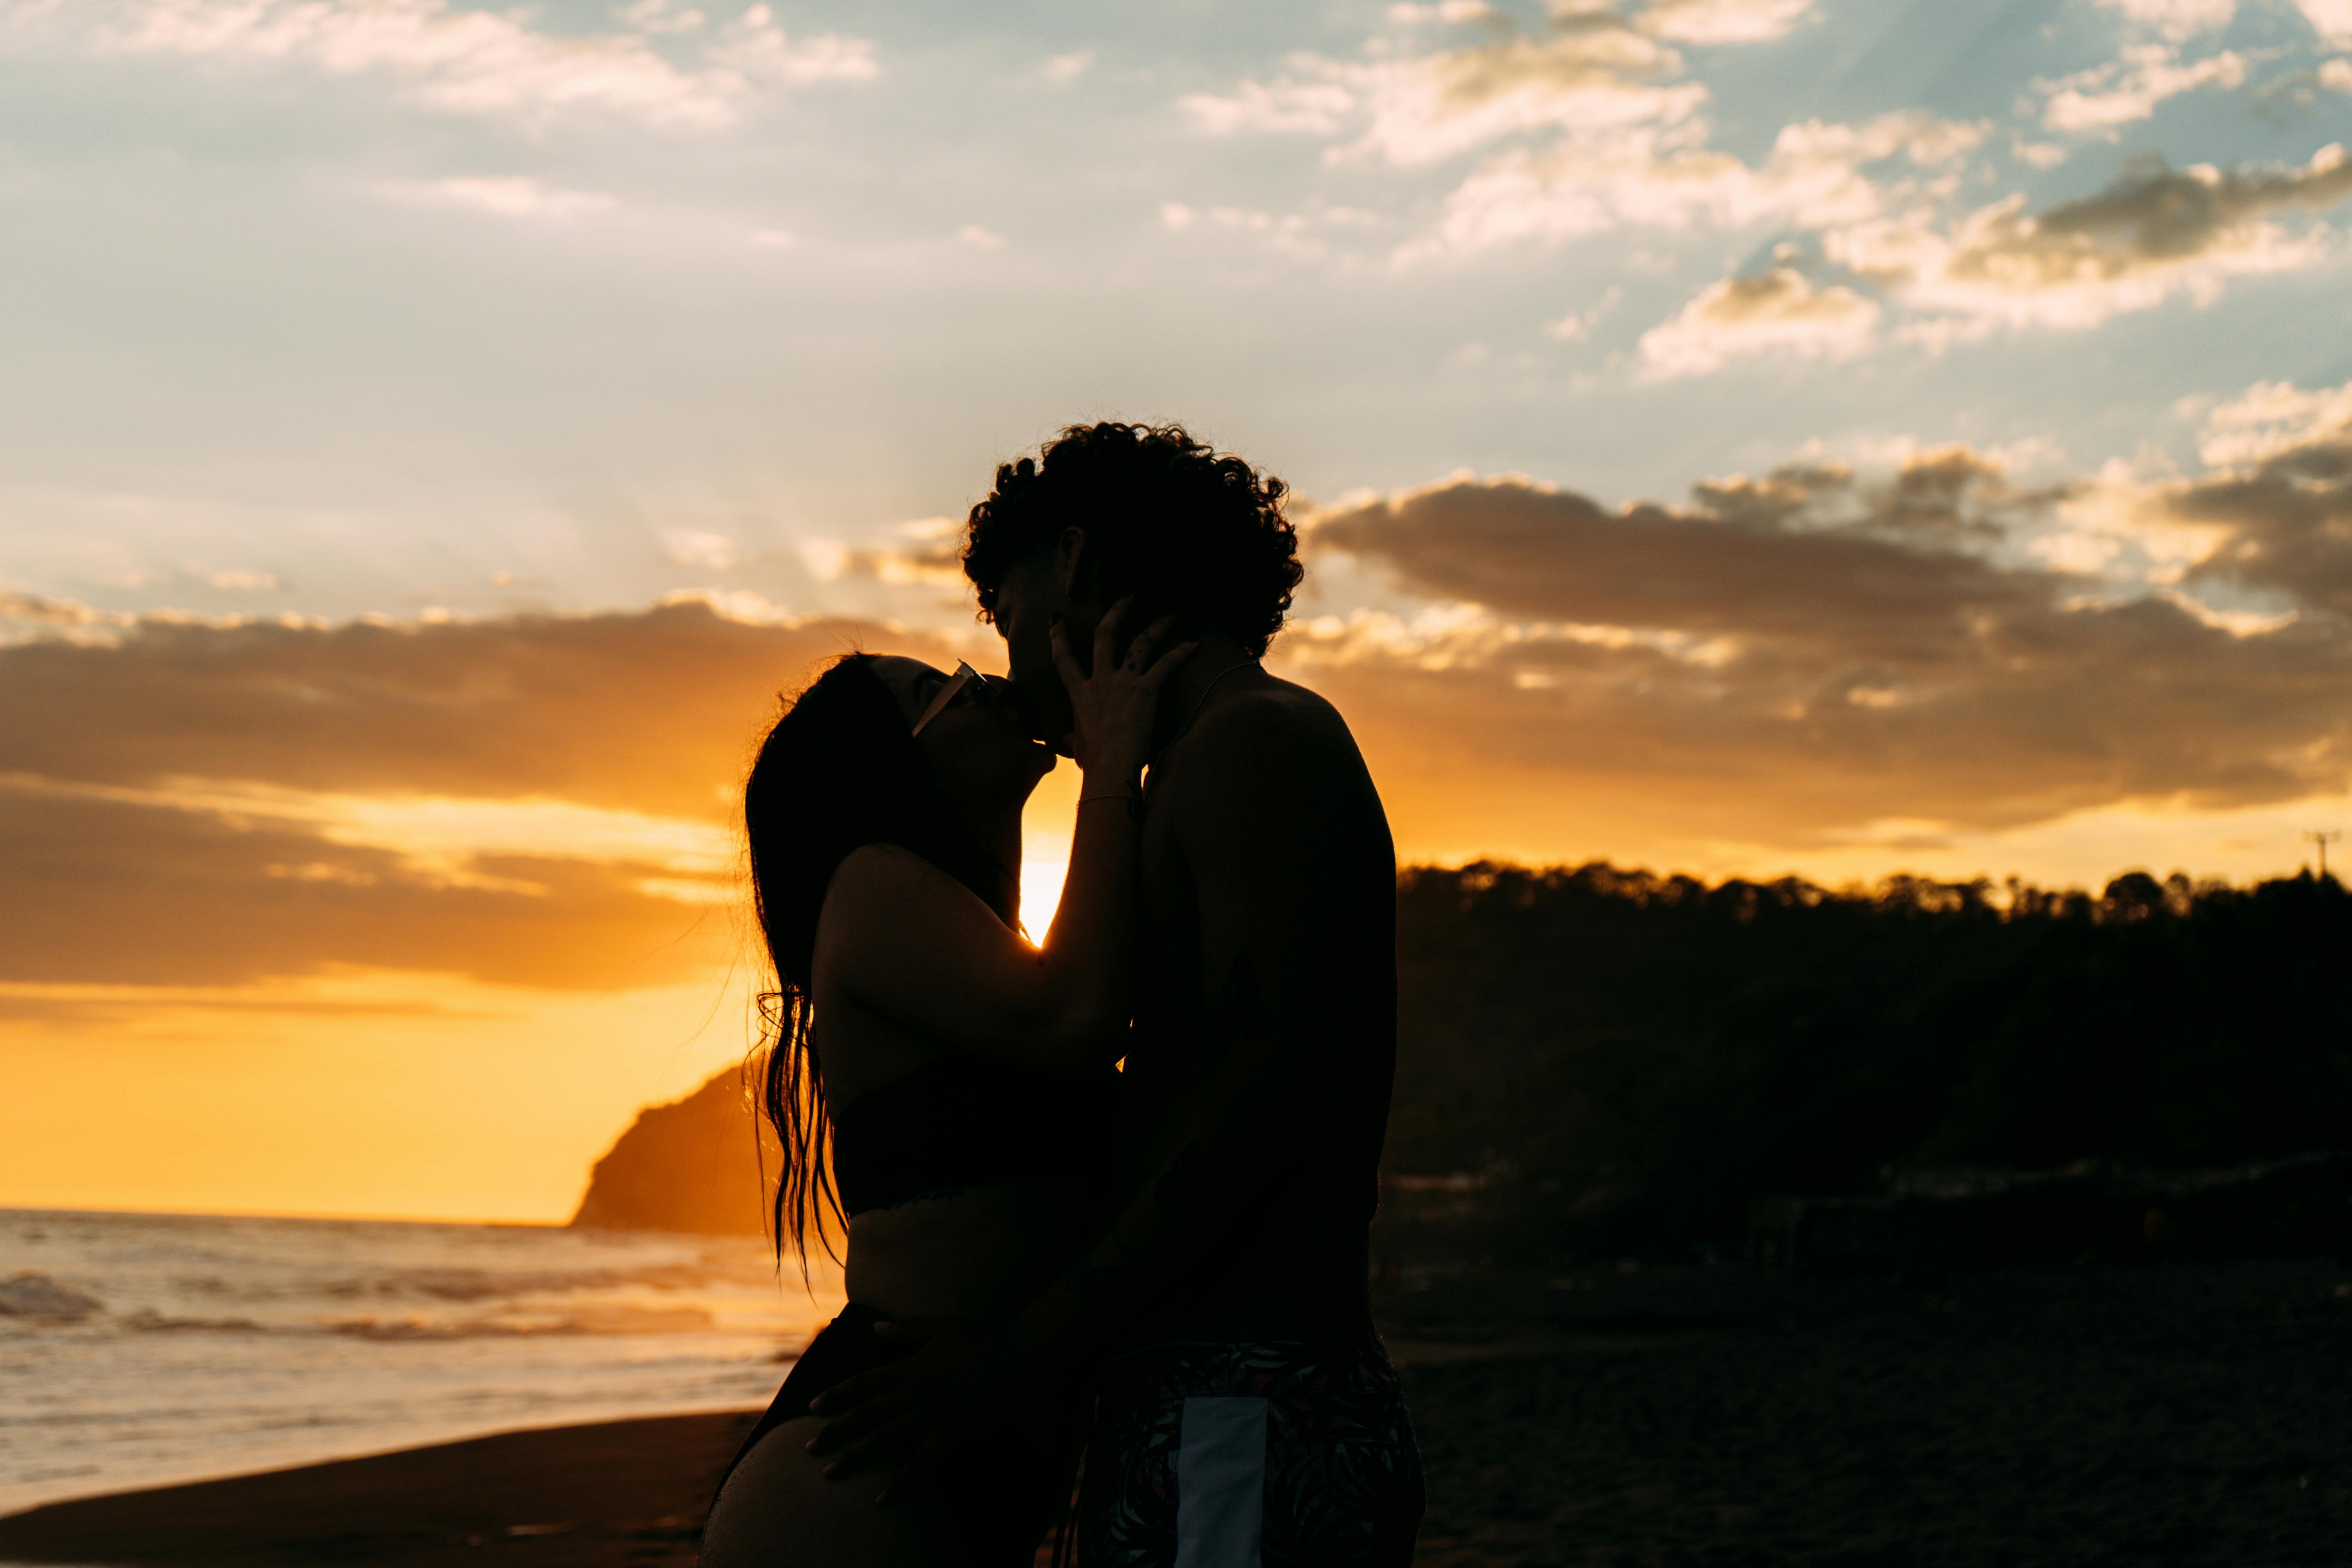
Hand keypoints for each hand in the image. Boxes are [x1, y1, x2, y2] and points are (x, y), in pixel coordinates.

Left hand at [804, 1318, 1027, 1504]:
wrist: (1017, 1352)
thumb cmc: (982, 1337)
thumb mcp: (940, 1327)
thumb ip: (906, 1330)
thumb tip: (875, 1328)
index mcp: (909, 1367)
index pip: (862, 1383)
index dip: (836, 1395)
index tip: (812, 1407)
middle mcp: (912, 1392)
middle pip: (864, 1414)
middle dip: (834, 1432)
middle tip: (808, 1449)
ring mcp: (929, 1414)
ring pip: (882, 1438)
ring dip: (853, 1457)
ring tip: (830, 1473)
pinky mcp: (949, 1433)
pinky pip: (917, 1463)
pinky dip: (897, 1482)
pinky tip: (881, 1499)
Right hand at [1052, 598, 1194, 781]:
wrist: (1111, 769)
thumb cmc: (1095, 764)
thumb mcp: (1078, 747)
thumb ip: (1072, 737)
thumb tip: (1064, 741)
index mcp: (1081, 695)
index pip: (1064, 659)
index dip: (1058, 637)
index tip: (1056, 619)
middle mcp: (1100, 682)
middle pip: (1105, 636)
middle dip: (1117, 613)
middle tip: (1129, 597)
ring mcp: (1123, 683)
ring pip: (1140, 643)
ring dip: (1157, 626)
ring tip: (1171, 614)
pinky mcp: (1145, 690)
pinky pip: (1166, 664)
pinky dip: (1182, 652)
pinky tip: (1195, 643)